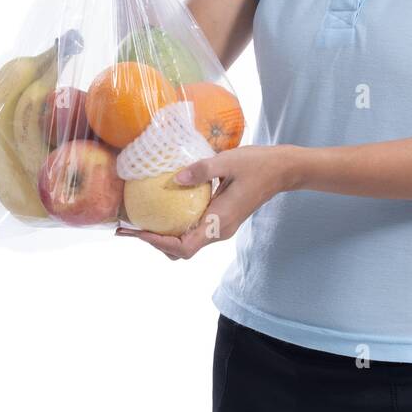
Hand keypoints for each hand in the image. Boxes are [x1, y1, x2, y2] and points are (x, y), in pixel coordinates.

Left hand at [114, 145, 292, 259]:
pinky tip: (161, 208)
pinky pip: (193, 230)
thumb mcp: (227, 161)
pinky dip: (174, 226)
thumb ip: (200, 170)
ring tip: (139, 221)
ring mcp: (221, 227)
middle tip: (128, 228)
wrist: (283, 170)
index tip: (137, 231)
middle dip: (153, 242)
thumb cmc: (258, 164)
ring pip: (186, 243)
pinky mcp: (221, 219)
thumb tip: (174, 178)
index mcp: (220, 222)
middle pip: (180, 250)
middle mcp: (219, 231)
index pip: (184, 247)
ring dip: (162, 236)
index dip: (158, 243)